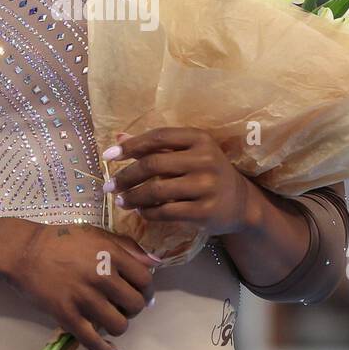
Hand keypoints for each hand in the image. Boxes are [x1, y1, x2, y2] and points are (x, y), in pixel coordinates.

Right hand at [2, 221, 157, 349]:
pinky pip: (93, 340)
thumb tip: (155, 263)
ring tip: (110, 321)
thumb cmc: (61, 240)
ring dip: (118, 326)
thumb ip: (127, 247)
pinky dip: (105, 349)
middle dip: (132, 309)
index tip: (140, 294)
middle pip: (135, 305)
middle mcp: (102, 276)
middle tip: (122, 307)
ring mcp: (84, 297)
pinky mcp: (66, 315)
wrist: (24, 251)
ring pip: (119, 325)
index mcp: (112, 254)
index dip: (146, 291)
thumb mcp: (97, 234)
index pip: (145, 281)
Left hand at [103, 126, 254, 236]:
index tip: (108, 156)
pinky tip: (140, 211)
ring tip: (121, 201)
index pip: (158, 137)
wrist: (240, 203)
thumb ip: (156, 145)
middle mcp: (205, 159)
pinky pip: (166, 212)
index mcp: (200, 138)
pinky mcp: (205, 211)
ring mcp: (207, 186)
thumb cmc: (207, 173)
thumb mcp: (188, 153)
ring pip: (157, 190)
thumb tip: (118, 137)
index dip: (130, 146)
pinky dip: (148, 212)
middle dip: (126, 176)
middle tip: (109, 187)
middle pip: (153, 164)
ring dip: (133, 197)